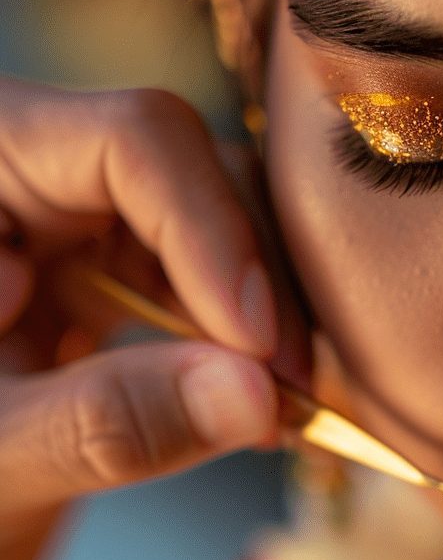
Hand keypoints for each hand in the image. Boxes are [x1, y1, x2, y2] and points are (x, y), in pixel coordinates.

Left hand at [0, 78, 309, 553]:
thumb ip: (100, 418)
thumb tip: (254, 397)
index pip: (130, 141)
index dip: (212, 227)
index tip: (255, 341)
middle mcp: (36, 170)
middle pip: (194, 176)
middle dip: (255, 281)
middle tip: (290, 387)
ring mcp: (79, 220)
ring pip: (220, 229)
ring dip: (264, 319)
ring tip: (284, 408)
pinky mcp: (111, 273)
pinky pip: (208, 286)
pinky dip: (245, 348)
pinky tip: (259, 408)